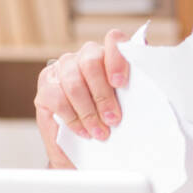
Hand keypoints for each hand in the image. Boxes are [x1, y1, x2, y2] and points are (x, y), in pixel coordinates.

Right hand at [33, 29, 128, 168]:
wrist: (83, 152)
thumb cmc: (109, 124)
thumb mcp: (127, 109)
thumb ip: (134, 95)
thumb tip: (146, 97)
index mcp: (110, 56)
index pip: (114, 40)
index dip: (117, 59)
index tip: (120, 83)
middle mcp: (85, 56)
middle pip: (91, 62)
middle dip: (103, 95)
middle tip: (113, 119)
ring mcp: (63, 68)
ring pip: (74, 82)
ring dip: (88, 111)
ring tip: (100, 132)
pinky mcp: (47, 84)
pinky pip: (57, 97)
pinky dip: (72, 118)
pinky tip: (83, 131)